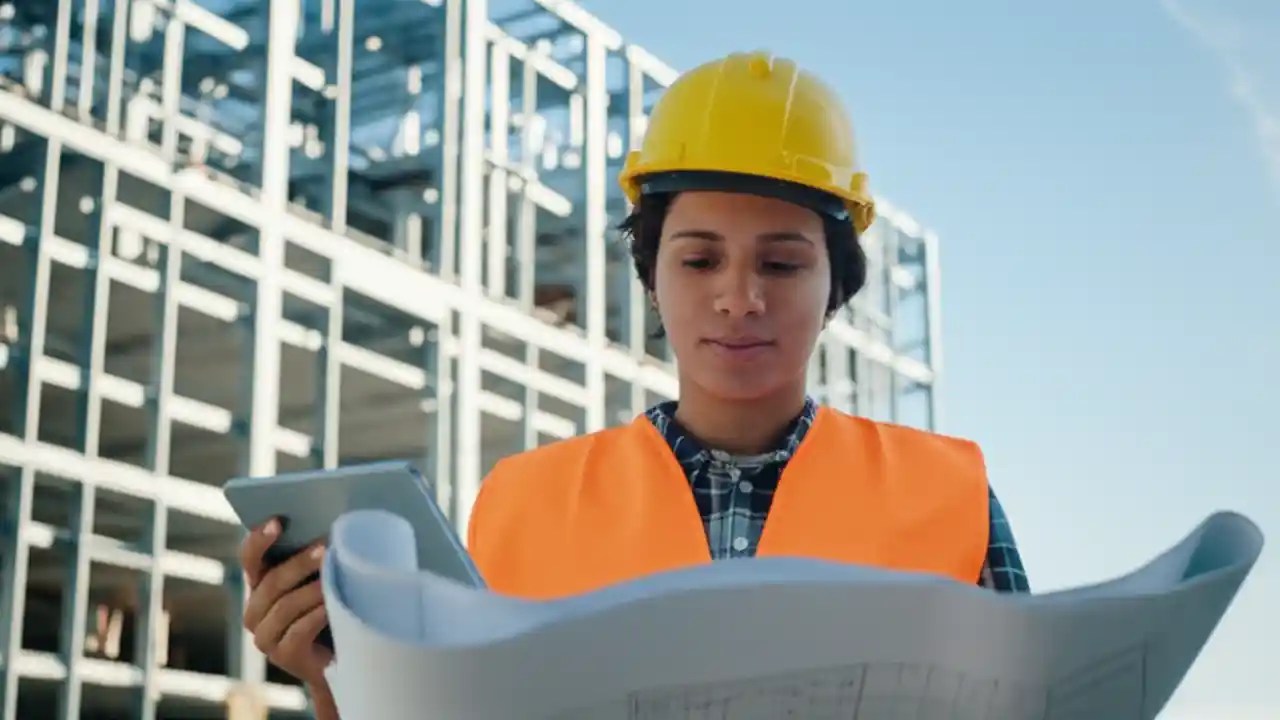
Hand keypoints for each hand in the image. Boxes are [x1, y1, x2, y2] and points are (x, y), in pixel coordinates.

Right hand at [239, 518, 332, 685]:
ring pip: (285, 606)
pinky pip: (298, 631)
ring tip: (334, 577)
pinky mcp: (284, 655)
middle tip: (325, 548)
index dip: (259, 540)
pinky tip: (331, 606)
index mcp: (261, 585)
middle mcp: (255, 610)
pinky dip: (316, 615)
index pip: (250, 559)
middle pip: (271, 582)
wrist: (343, 656)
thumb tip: (331, 526)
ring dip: (312, 590)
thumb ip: (316, 557)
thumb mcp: (321, 578)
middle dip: (299, 563)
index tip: (278, 522)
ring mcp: (266, 636)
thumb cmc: (333, 607)